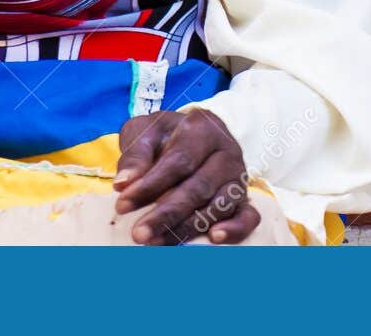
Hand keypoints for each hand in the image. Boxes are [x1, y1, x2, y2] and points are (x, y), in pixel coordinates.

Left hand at [112, 109, 260, 244]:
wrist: (192, 135)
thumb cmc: (164, 136)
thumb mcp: (145, 132)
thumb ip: (134, 155)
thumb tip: (123, 183)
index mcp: (202, 127)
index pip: (178, 161)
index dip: (150, 185)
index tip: (122, 204)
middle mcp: (226, 151)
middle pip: (198, 187)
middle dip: (166, 214)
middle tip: (138, 234)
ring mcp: (239, 175)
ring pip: (218, 205)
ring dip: (187, 228)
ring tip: (156, 244)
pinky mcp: (244, 197)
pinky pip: (248, 216)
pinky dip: (235, 230)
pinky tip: (213, 239)